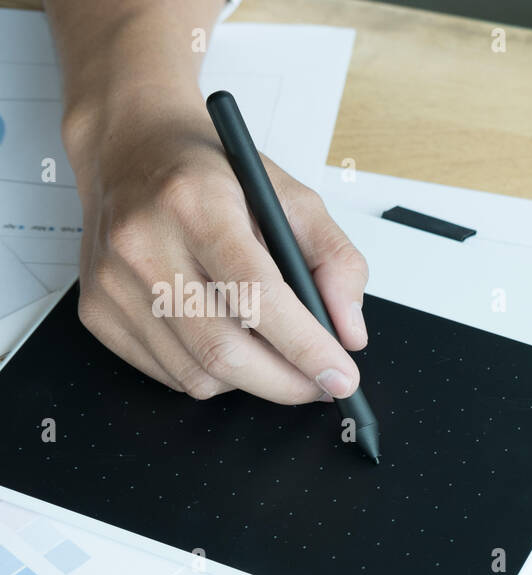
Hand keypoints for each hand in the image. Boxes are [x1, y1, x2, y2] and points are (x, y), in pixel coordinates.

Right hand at [68, 100, 367, 402]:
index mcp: (196, 203)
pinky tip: (230, 341)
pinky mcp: (98, 312)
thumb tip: (349, 333)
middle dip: (286, 383)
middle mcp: (144, 243)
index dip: (306, 348)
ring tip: (278, 356)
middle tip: (320, 383)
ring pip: (199, 375)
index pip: (257, 295)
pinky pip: (171, 375)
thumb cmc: (215, 176)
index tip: (341, 377)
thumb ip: (337, 261)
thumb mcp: (293, 198)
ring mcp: (113, 282)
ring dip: (254, 382)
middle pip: (223, 350)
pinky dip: (214, 375)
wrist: (131, 151)